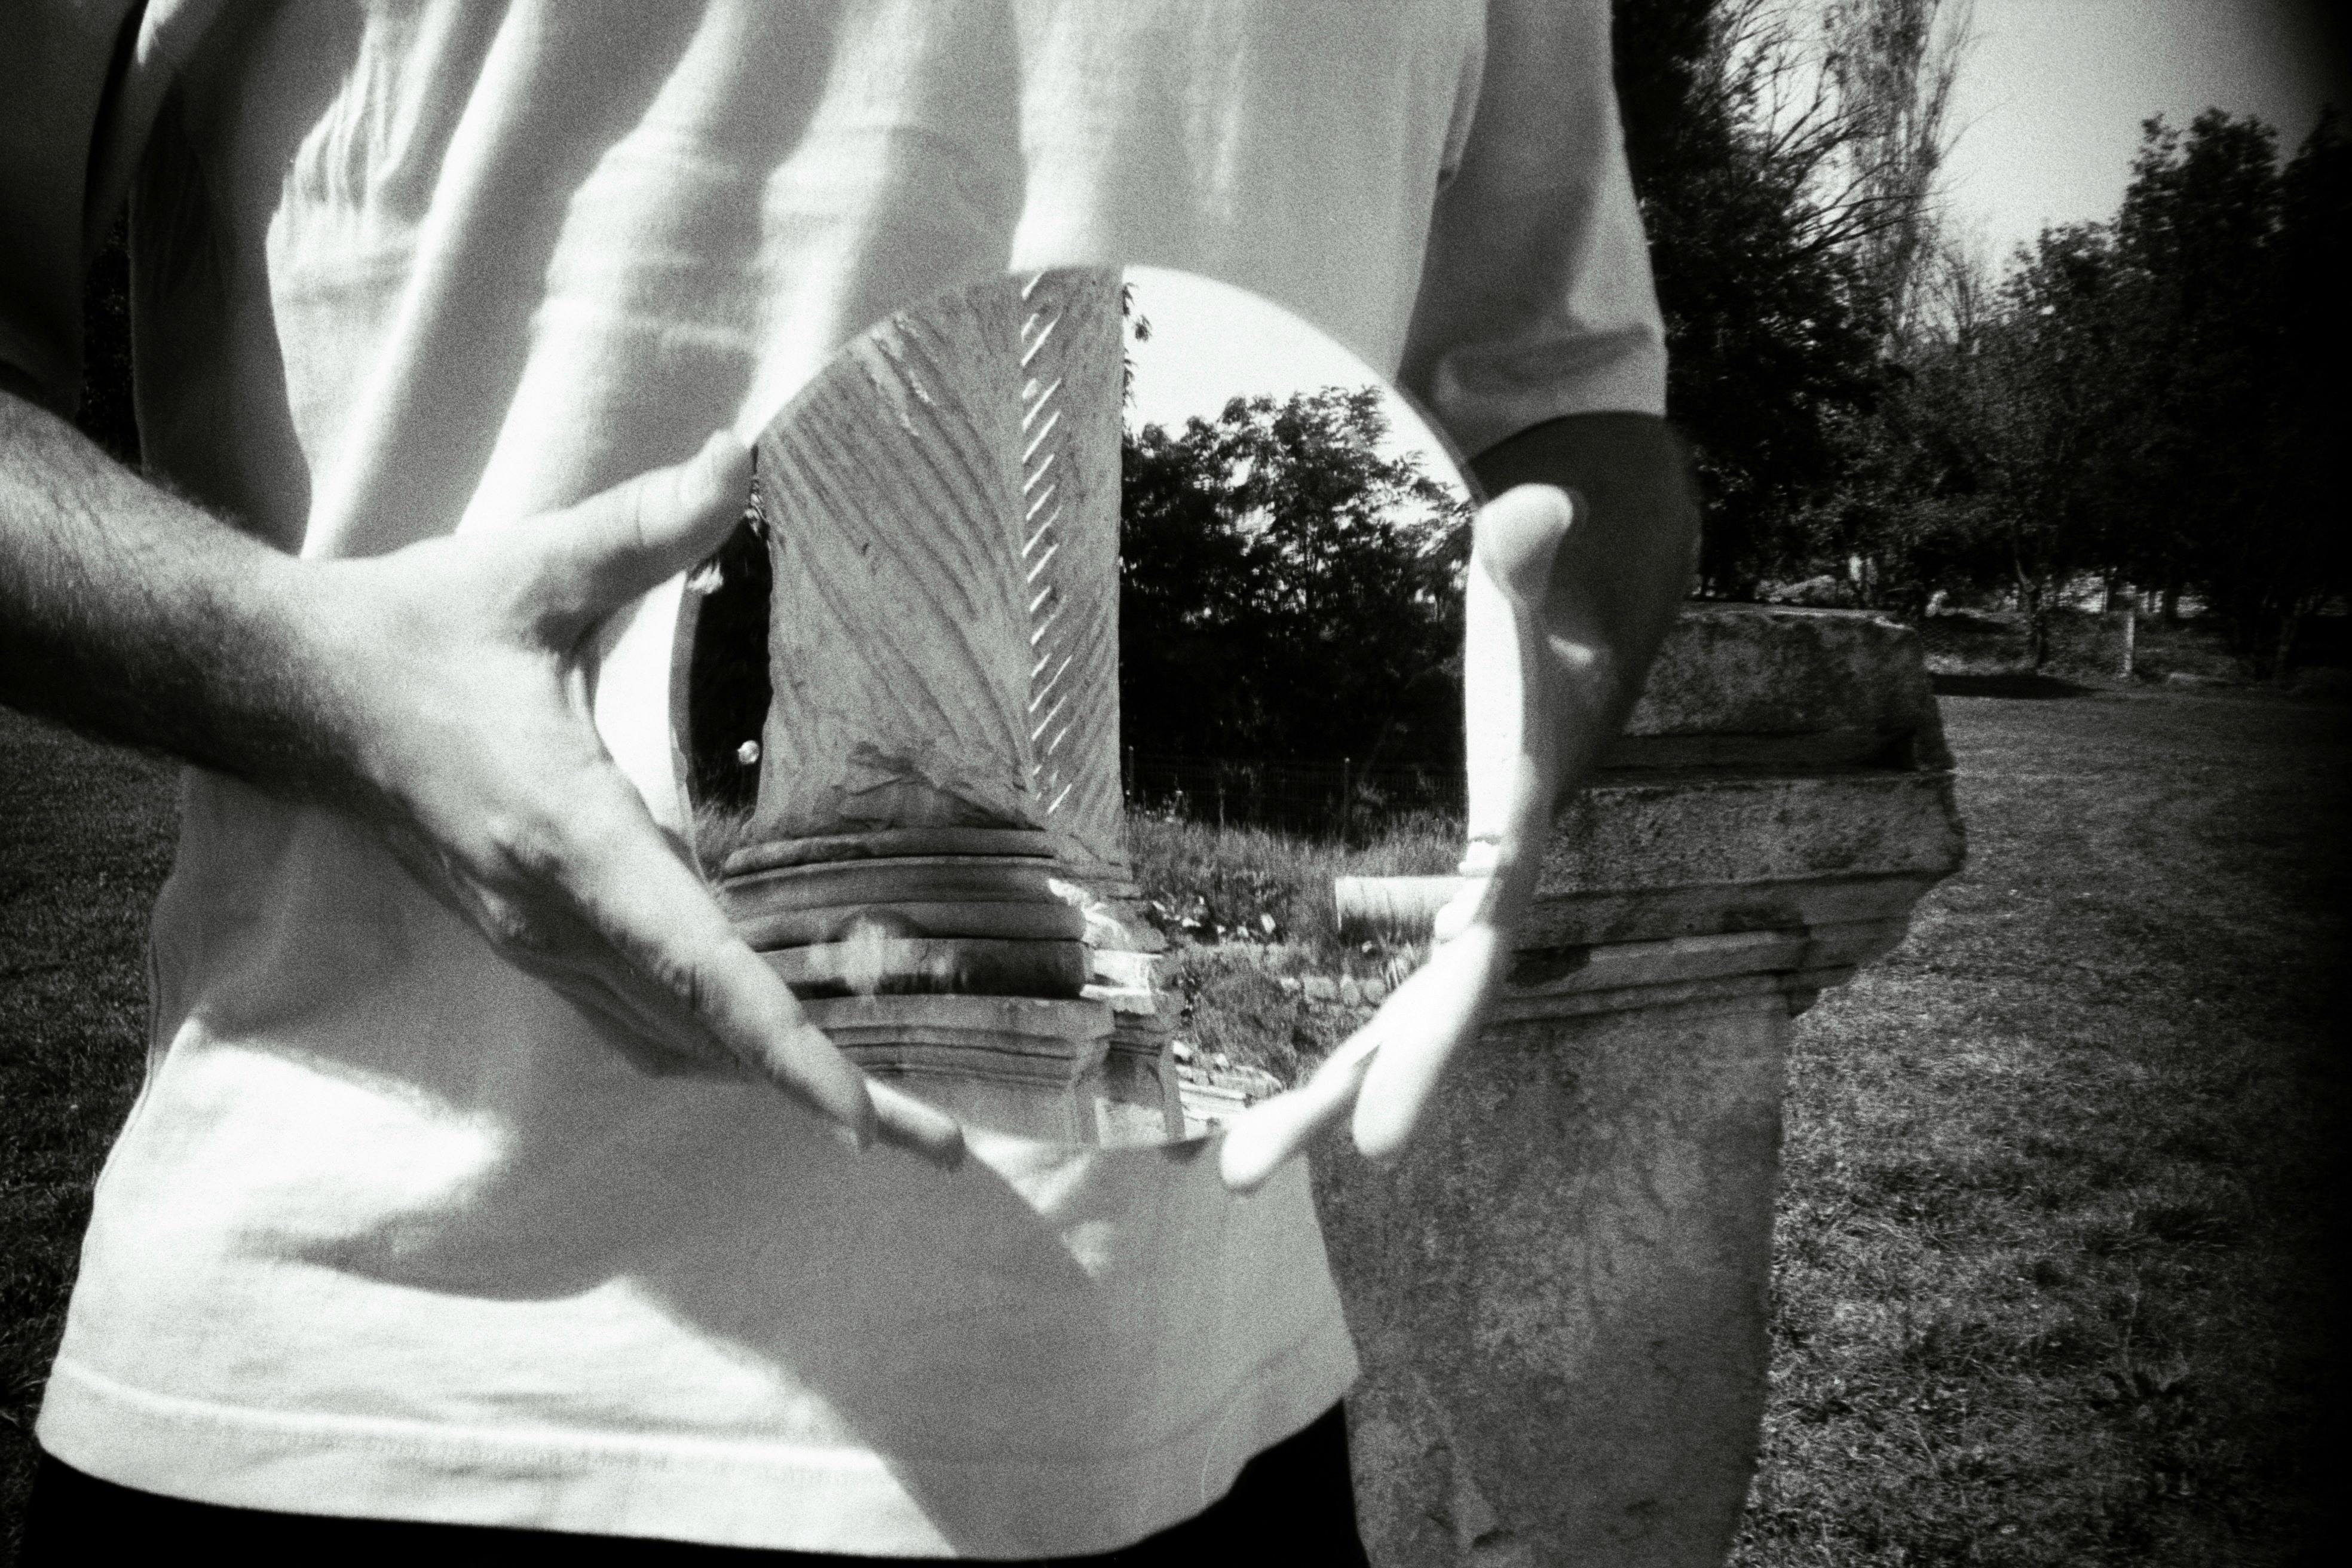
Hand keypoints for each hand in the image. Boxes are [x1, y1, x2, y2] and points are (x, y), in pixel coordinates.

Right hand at [303, 431, 963, 1166]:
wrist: (300, 695)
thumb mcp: (533, 571)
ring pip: (678, 1047)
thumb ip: (646, 527)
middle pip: (711, 1038)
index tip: (868, 1116)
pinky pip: (645, 1025)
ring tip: (901, 1120)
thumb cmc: (418, 633)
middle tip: (951, 1152)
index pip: (697, 967)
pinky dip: (725, 1052)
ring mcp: (543, 944)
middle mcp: (558, 919)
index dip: (787, 1048)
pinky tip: (791, 1056)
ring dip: (783, 1086)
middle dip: (831, 1095)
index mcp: (567, 840)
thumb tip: (746, 458)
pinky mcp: (538, 943)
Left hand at [1220, 484, 1574, 1191]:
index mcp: (1503, 871)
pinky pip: (1339, 1000)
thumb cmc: (1536, 638)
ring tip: (1214, 1169)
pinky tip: (1211, 1094)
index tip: (1379, 1144)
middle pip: (1402, 1035)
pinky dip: (1289, 1051)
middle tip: (1240, 1176)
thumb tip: (1543, 503)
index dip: (1426, 1059)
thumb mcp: (1530, 598)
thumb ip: (1527, 560)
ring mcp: (1427, 928)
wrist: (1557, 667)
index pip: (1463, 978)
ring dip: (1296, 1100)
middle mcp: (1470, 920)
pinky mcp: (1390, 919)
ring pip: (1364, 1034)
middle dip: (1333, 1106)